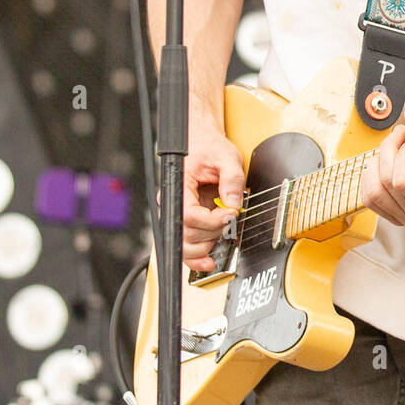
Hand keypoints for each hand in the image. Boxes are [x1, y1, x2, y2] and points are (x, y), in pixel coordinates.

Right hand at [182, 125, 244, 271]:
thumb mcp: (226, 157)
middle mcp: (172, 203)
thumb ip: (231, 179)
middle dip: (214, 232)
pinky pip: (185, 248)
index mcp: (179, 185)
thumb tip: (232, 203)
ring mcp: (177, 214)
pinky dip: (196, 259)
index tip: (230, 214)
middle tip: (230, 219)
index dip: (212, 221)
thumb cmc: (209, 149)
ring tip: (223, 232)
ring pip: (185, 246)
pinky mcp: (185, 222)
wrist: (201, 144)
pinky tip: (209, 261)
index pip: (189, 215)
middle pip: (187, 234)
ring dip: (207, 246)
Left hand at [360, 106, 404, 229]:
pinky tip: (385, 161)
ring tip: (392, 147)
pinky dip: (371, 175)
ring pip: (372, 192)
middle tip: (401, 134)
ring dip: (377, 162)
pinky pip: (369, 198)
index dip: (403, 154)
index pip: (402, 182)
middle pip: (384, 183)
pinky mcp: (394, 216)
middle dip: (389, 150)